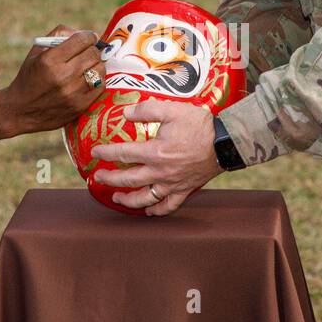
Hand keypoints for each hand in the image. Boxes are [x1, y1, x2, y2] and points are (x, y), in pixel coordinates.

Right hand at [0, 25, 102, 144]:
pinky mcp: (80, 106)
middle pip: (93, 54)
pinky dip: (97, 79)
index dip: (88, 36)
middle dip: (92, 49)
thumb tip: (86, 34)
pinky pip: (100, 86)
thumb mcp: (36, 52)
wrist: (21, 111)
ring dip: (96, 65)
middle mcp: (62, 76)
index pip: (82, 40)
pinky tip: (87, 78)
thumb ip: (59, 36)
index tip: (88, 38)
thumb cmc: (30, 77)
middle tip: (87, 52)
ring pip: (100, 69)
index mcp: (49, 60)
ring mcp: (73, 93)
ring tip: (87, 66)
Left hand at [90, 99, 221, 216]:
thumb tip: (126, 114)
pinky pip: (169, 206)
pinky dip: (157, 211)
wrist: (226, 142)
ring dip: (128, 200)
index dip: (106, 153)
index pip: (123, 154)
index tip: (95, 153)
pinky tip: (148, 211)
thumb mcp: (173, 110)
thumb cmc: (200, 125)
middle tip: (97, 177)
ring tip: (116, 197)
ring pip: (145, 198)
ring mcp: (172, 184)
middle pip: (128, 180)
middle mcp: (160, 172)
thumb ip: (147, 110)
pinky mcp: (184, 190)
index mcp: (155, 152)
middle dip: (109, 179)